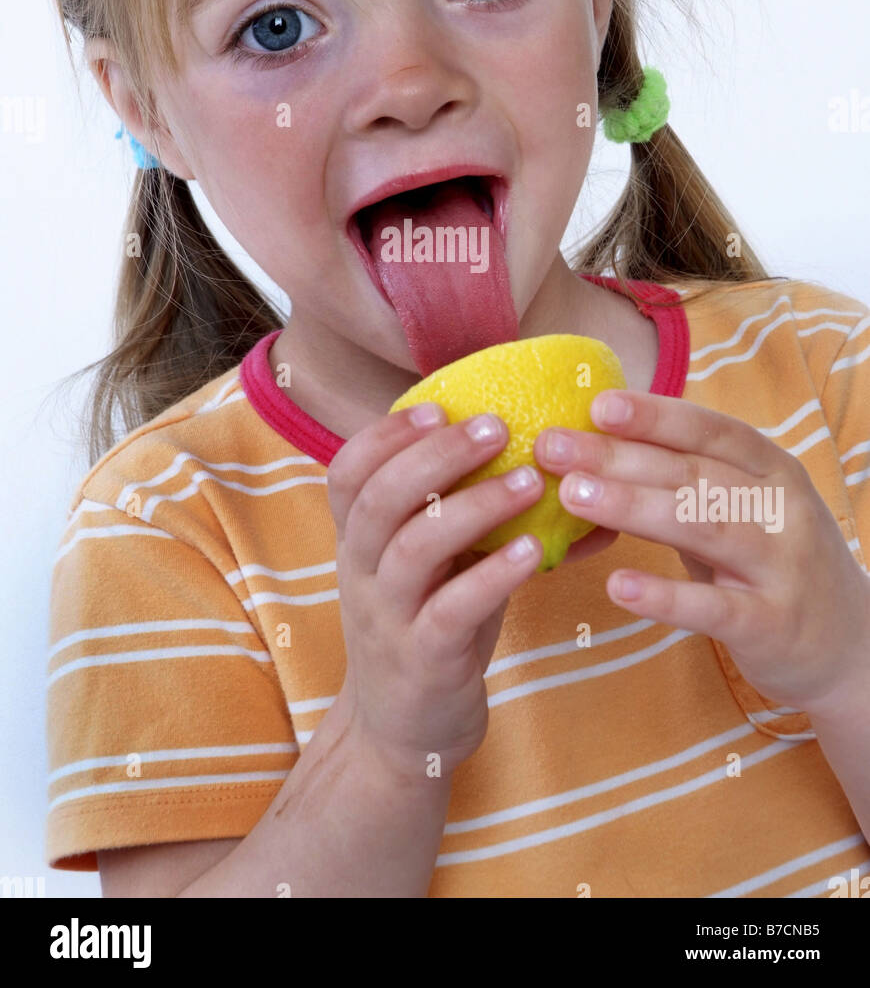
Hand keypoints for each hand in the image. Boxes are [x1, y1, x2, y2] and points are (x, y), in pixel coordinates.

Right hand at [327, 405, 544, 781]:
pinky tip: (534, 549)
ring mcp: (389, 617)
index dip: (386, 435)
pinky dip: (493, 574)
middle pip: (380, 498)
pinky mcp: (422, 660)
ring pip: (414, 547)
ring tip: (530, 482)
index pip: (347, 473)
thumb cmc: (431, 628)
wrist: (404, 734)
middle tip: (496, 427)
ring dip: (474, 506)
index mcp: (359, 541)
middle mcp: (363, 572)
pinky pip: (451, 609)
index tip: (436, 407)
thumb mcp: (433, 565)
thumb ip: (462, 512)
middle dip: (437, 454)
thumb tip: (540, 450)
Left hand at [534, 390, 869, 711]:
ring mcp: (780, 566)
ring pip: (704, 525)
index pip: (709, 430)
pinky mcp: (770, 625)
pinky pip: (713, 608)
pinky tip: (618, 585)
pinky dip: (664, 596)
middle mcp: (780, 508)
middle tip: (554, 447)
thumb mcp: (741, 507)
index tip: (596, 404)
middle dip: (618, 456)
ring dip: (633, 506)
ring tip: (572, 495)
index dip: (654, 415)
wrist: (852, 645)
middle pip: (693, 473)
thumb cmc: (772, 560)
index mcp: (771, 469)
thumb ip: (684, 478)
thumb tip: (597, 442)